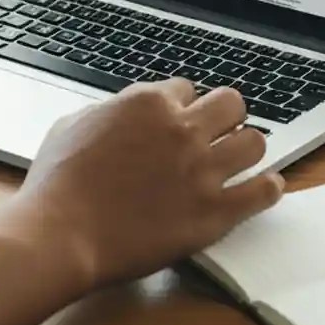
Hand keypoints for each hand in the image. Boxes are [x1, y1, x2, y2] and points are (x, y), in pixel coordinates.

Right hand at [14, 79, 283, 288]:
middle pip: (231, 103)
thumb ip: (108, 113)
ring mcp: (202, 171)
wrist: (60, 234)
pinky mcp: (214, 212)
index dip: (181, 106)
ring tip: (238, 160)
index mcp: (148, 103)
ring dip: (246, 148)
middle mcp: (183, 130)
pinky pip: (263, 192)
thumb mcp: (72, 125)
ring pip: (254, 142)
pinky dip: (268, 187)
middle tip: (217, 133)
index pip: (187, 89)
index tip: (178, 122)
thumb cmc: (56, 185)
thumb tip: (122, 114)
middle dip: (224, 116)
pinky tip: (266, 187)